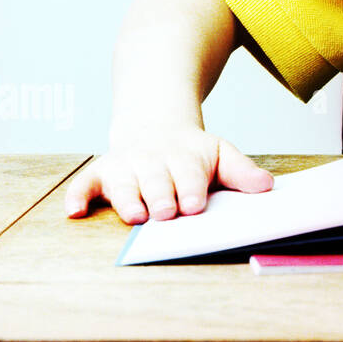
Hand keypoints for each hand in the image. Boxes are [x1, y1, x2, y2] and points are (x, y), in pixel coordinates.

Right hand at [64, 128, 273, 225]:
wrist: (157, 126)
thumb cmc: (193, 152)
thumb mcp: (221, 154)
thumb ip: (242, 172)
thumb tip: (267, 186)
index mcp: (185, 158)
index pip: (190, 176)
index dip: (192, 190)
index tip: (195, 204)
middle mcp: (153, 161)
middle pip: (157, 182)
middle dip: (161, 197)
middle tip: (166, 212)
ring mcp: (126, 167)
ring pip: (124, 185)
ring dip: (128, 200)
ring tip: (135, 215)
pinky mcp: (102, 173)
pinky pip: (85, 183)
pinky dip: (78, 195)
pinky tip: (75, 211)